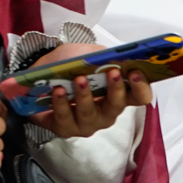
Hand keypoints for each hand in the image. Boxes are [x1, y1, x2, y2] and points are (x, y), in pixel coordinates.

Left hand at [21, 42, 153, 139]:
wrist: (41, 76)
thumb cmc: (70, 66)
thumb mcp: (88, 54)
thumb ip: (102, 56)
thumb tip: (113, 56)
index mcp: (118, 94)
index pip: (139, 96)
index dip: (141, 86)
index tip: (135, 72)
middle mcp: (106, 112)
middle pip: (117, 106)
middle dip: (116, 89)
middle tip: (112, 72)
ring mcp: (86, 123)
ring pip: (90, 114)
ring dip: (85, 95)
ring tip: (79, 79)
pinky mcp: (65, 128)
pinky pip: (65, 118)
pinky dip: (61, 103)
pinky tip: (57, 90)